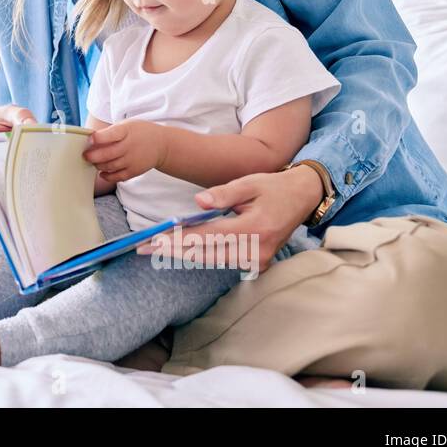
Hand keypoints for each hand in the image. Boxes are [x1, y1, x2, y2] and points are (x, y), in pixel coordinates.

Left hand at [83, 120, 166, 183]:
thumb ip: (110, 132)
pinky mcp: (134, 171)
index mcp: (126, 131)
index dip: (98, 138)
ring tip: (93, 161)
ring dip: (98, 165)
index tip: (89, 140)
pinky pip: (117, 177)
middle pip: (107, 154)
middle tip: (85, 155)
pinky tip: (102, 171)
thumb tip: (89, 141)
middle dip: (92, 156)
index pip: (110, 135)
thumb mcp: (126, 125)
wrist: (161, 145)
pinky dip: (107, 176)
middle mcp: (129, 146)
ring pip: (110, 166)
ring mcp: (132, 160)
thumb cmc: (139, 132)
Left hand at [137, 165, 324, 272]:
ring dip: (184, 255)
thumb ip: (224, 194)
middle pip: (205, 254)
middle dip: (173, 251)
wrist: (303, 198)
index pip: (207, 237)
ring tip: (156, 249)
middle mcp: (256, 250)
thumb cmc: (273, 187)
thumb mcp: (250, 183)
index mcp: (253, 228)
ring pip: (212, 261)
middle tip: (144, 249)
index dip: (178, 239)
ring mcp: (258, 260)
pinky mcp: (258, 263)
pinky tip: (181, 250)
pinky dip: (202, 255)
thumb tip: (198, 202)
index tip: (154, 240)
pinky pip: (224, 261)